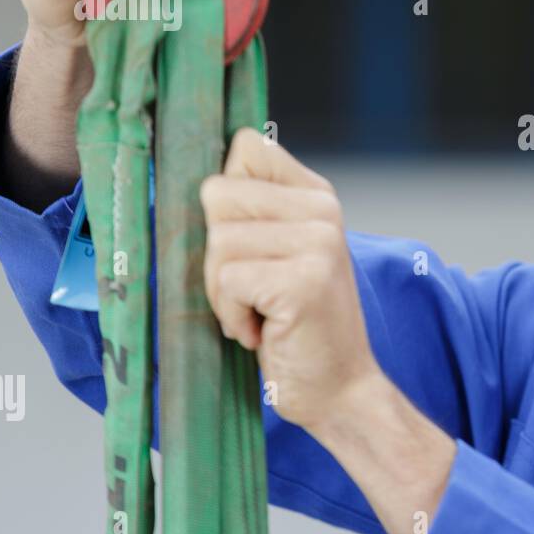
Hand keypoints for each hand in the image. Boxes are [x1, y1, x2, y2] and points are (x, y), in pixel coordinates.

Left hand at [201, 128, 380, 432]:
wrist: (339, 387)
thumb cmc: (297, 324)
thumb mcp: (280, 253)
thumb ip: (252, 213)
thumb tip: (193, 182)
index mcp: (315, 194)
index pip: (245, 146)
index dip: (225, 195)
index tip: (241, 240)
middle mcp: (322, 210)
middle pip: (217, 196)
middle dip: (215, 253)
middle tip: (250, 289)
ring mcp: (318, 243)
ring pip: (217, 242)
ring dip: (222, 291)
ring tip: (258, 312)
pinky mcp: (304, 280)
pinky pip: (227, 280)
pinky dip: (232, 315)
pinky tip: (262, 330)